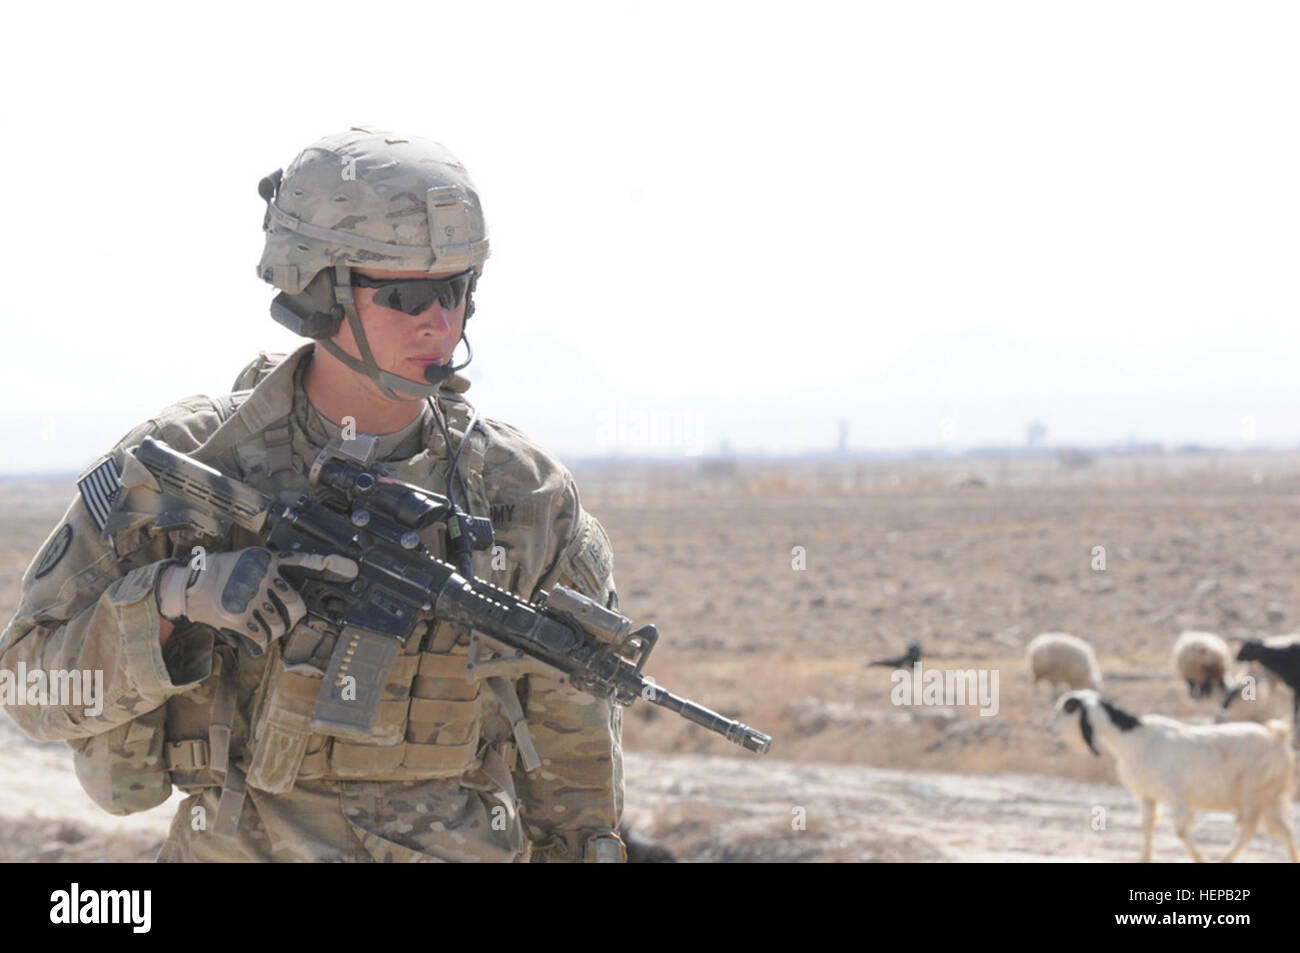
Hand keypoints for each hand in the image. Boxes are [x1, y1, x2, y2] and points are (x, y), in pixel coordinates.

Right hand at [157, 547, 357, 656]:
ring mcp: (249, 596)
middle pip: (296, 604)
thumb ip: (276, 571)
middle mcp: (260, 576)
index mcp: (266, 560)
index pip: (303, 561)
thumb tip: (299, 594)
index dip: (330, 565)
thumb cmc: (222, 574)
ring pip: (280, 624)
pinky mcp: (237, 615)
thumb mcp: (250, 561)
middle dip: (292, 616)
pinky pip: (261, 637)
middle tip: (281, 617)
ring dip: (272, 630)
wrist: (186, 585)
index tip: (353, 569)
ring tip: (259, 623)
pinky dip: (259, 640)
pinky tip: (250, 633)